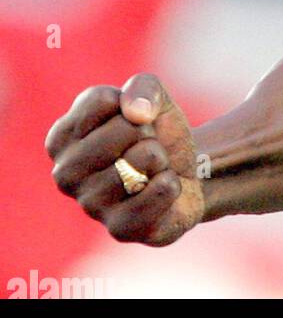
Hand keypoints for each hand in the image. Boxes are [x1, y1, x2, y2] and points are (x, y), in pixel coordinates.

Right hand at [45, 74, 204, 246]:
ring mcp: (90, 206)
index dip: (131, 104)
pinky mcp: (120, 230)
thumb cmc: (157, 133)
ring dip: (161, 158)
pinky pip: (159, 192)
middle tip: (146, 146)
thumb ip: (144, 87)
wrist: (187, 174)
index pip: (101, 100)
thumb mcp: (153, 97)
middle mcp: (66, 175)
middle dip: (148, 131)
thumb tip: (136, 112)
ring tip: (151, 170)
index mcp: (62, 139)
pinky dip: (171, 183)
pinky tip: (162, 189)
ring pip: (144, 158)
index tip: (131, 120)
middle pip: (123, 129)